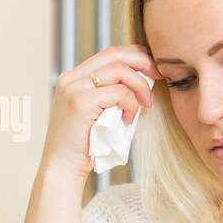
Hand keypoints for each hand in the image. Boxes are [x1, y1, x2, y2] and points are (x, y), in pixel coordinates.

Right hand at [42, 45, 161, 181]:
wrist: (62, 168)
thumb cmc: (87, 145)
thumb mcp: (101, 112)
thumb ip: (113, 94)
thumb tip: (145, 80)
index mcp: (75, 78)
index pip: (109, 54)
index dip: (135, 55)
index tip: (153, 68)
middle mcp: (71, 78)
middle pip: (114, 54)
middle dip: (143, 62)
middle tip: (160, 76)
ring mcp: (74, 88)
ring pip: (119, 70)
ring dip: (140, 86)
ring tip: (145, 105)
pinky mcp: (81, 102)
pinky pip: (119, 93)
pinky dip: (131, 105)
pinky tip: (127, 120)